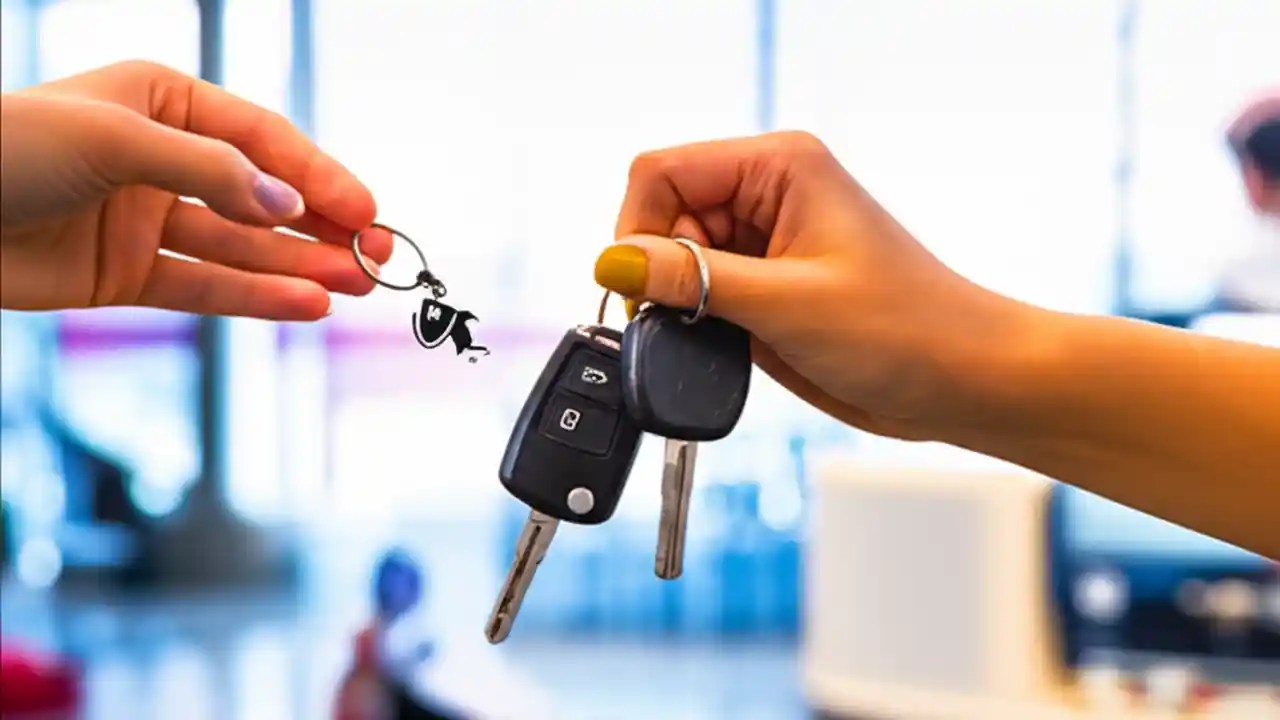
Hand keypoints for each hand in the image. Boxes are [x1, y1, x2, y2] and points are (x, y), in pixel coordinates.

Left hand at [0, 60, 392, 319]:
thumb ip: (210, 173)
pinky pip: (204, 287)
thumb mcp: (115, 141)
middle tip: (379, 256)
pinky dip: (254, 298)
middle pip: (262, 196)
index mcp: (163, 102)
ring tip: (354, 286)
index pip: (262, 139)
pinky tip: (305, 305)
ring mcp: (148, 220)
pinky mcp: (128, 275)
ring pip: (242, 248)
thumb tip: (289, 206)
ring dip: (299, 266)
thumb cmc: (8, 150)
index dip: (318, 176)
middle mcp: (164, 160)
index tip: (365, 212)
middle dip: (321, 226)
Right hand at [595, 131, 1035, 440]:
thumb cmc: (908, 328)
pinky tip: (738, 346)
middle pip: (663, 217)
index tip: (644, 290)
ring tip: (734, 336)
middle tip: (695, 322)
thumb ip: (693, 280)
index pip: (662, 172)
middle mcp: (768, 194)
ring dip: (686, 304)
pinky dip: (703, 325)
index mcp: (779, 166)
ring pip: (677, 262)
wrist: (962, 381)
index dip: (639, 230)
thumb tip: (612, 264)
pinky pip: (703, 295)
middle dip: (665, 274)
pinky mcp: (767, 286)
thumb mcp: (787, 303)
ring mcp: (767, 242)